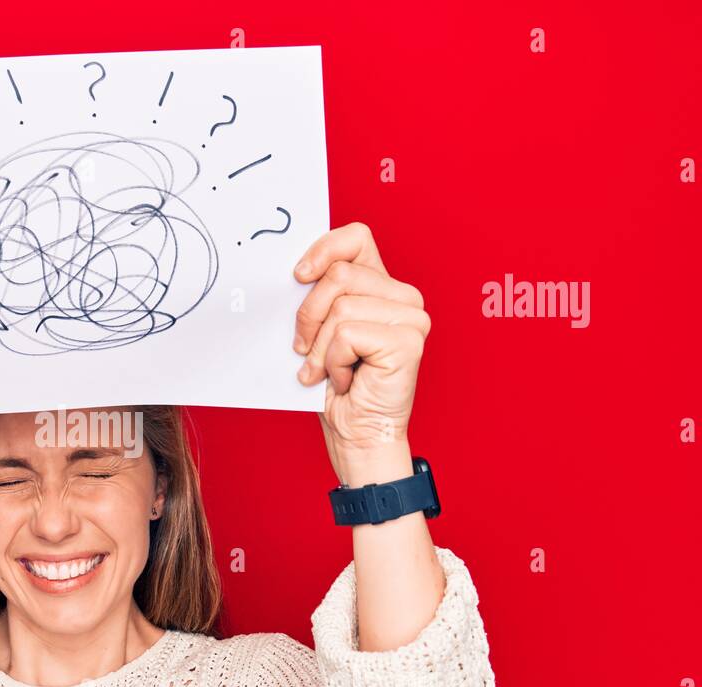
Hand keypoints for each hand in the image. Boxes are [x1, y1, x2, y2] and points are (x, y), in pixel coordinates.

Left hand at [291, 222, 430, 484]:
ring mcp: (411, 316)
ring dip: (320, 348)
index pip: (355, 238)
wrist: (354, 434)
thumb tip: (290, 272)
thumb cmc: (335, 386)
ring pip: (339, 307)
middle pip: (338, 275)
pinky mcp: (408, 340)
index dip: (322, 250)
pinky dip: (334, 362)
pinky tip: (345, 380)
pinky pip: (348, 334)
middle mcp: (402, 295)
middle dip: (308, 316)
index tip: (297, 276)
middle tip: (306, 350)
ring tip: (328, 370)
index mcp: (380, 285)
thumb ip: (315, 295)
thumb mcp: (317, 331)